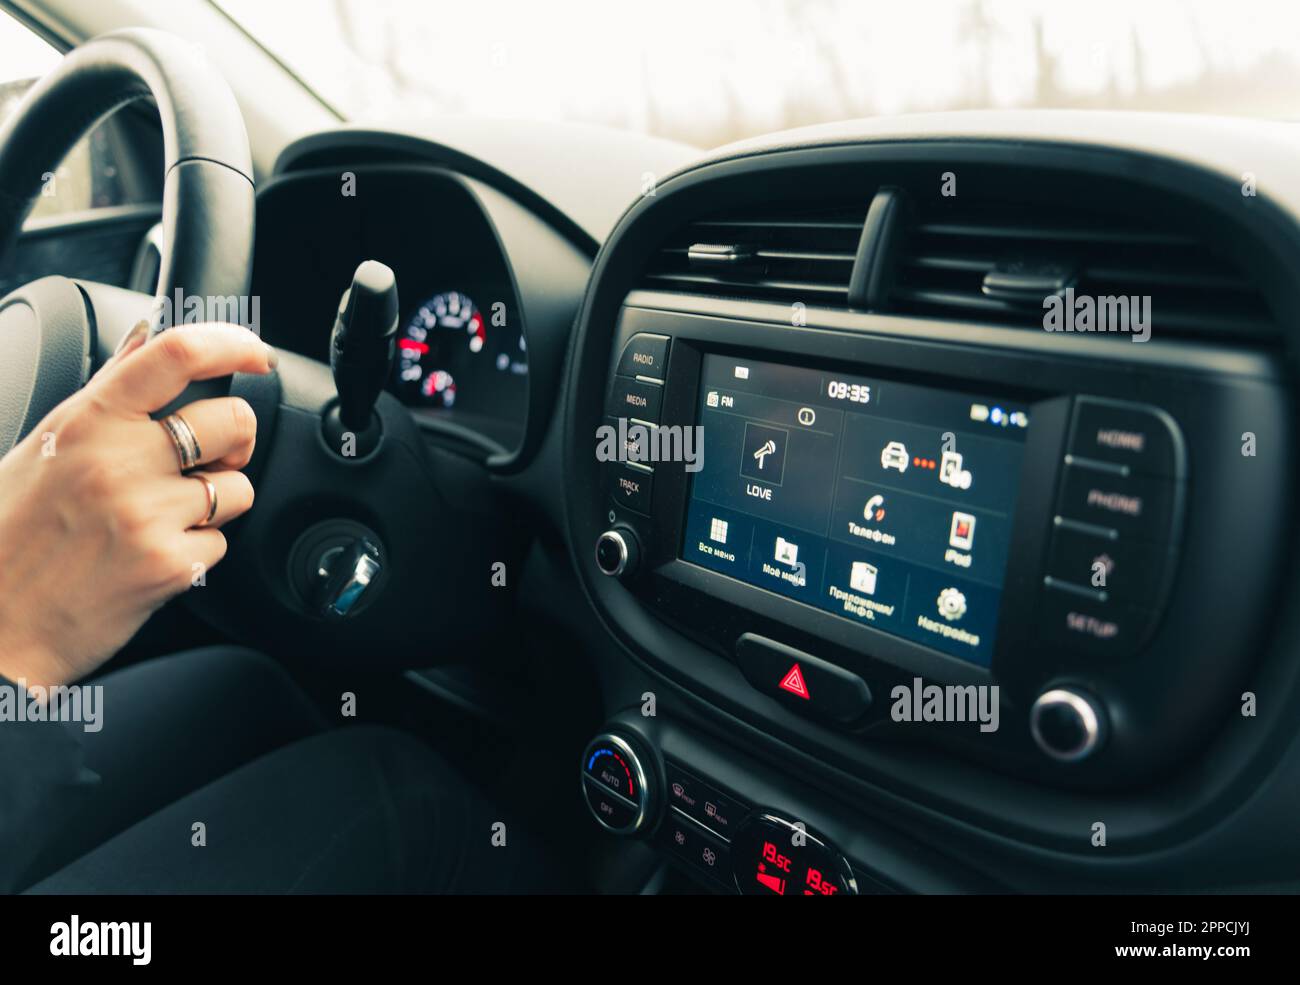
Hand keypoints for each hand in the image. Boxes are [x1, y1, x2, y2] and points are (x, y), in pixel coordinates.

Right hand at [0, 321, 275, 687]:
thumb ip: (106, 393)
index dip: (231, 344)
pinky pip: (220, 542)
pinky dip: (196, 549)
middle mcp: (120, 461)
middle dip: (235, 441)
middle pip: (233, 422)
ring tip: (160, 517)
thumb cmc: (9, 534)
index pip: (176, 355)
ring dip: (214, 502)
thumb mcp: (44, 447)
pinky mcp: (170, 565)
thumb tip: (145, 338)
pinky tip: (149, 556)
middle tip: (211, 458)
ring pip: (238, 488)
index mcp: (88, 421)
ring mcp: (148, 514)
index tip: (254, 352)